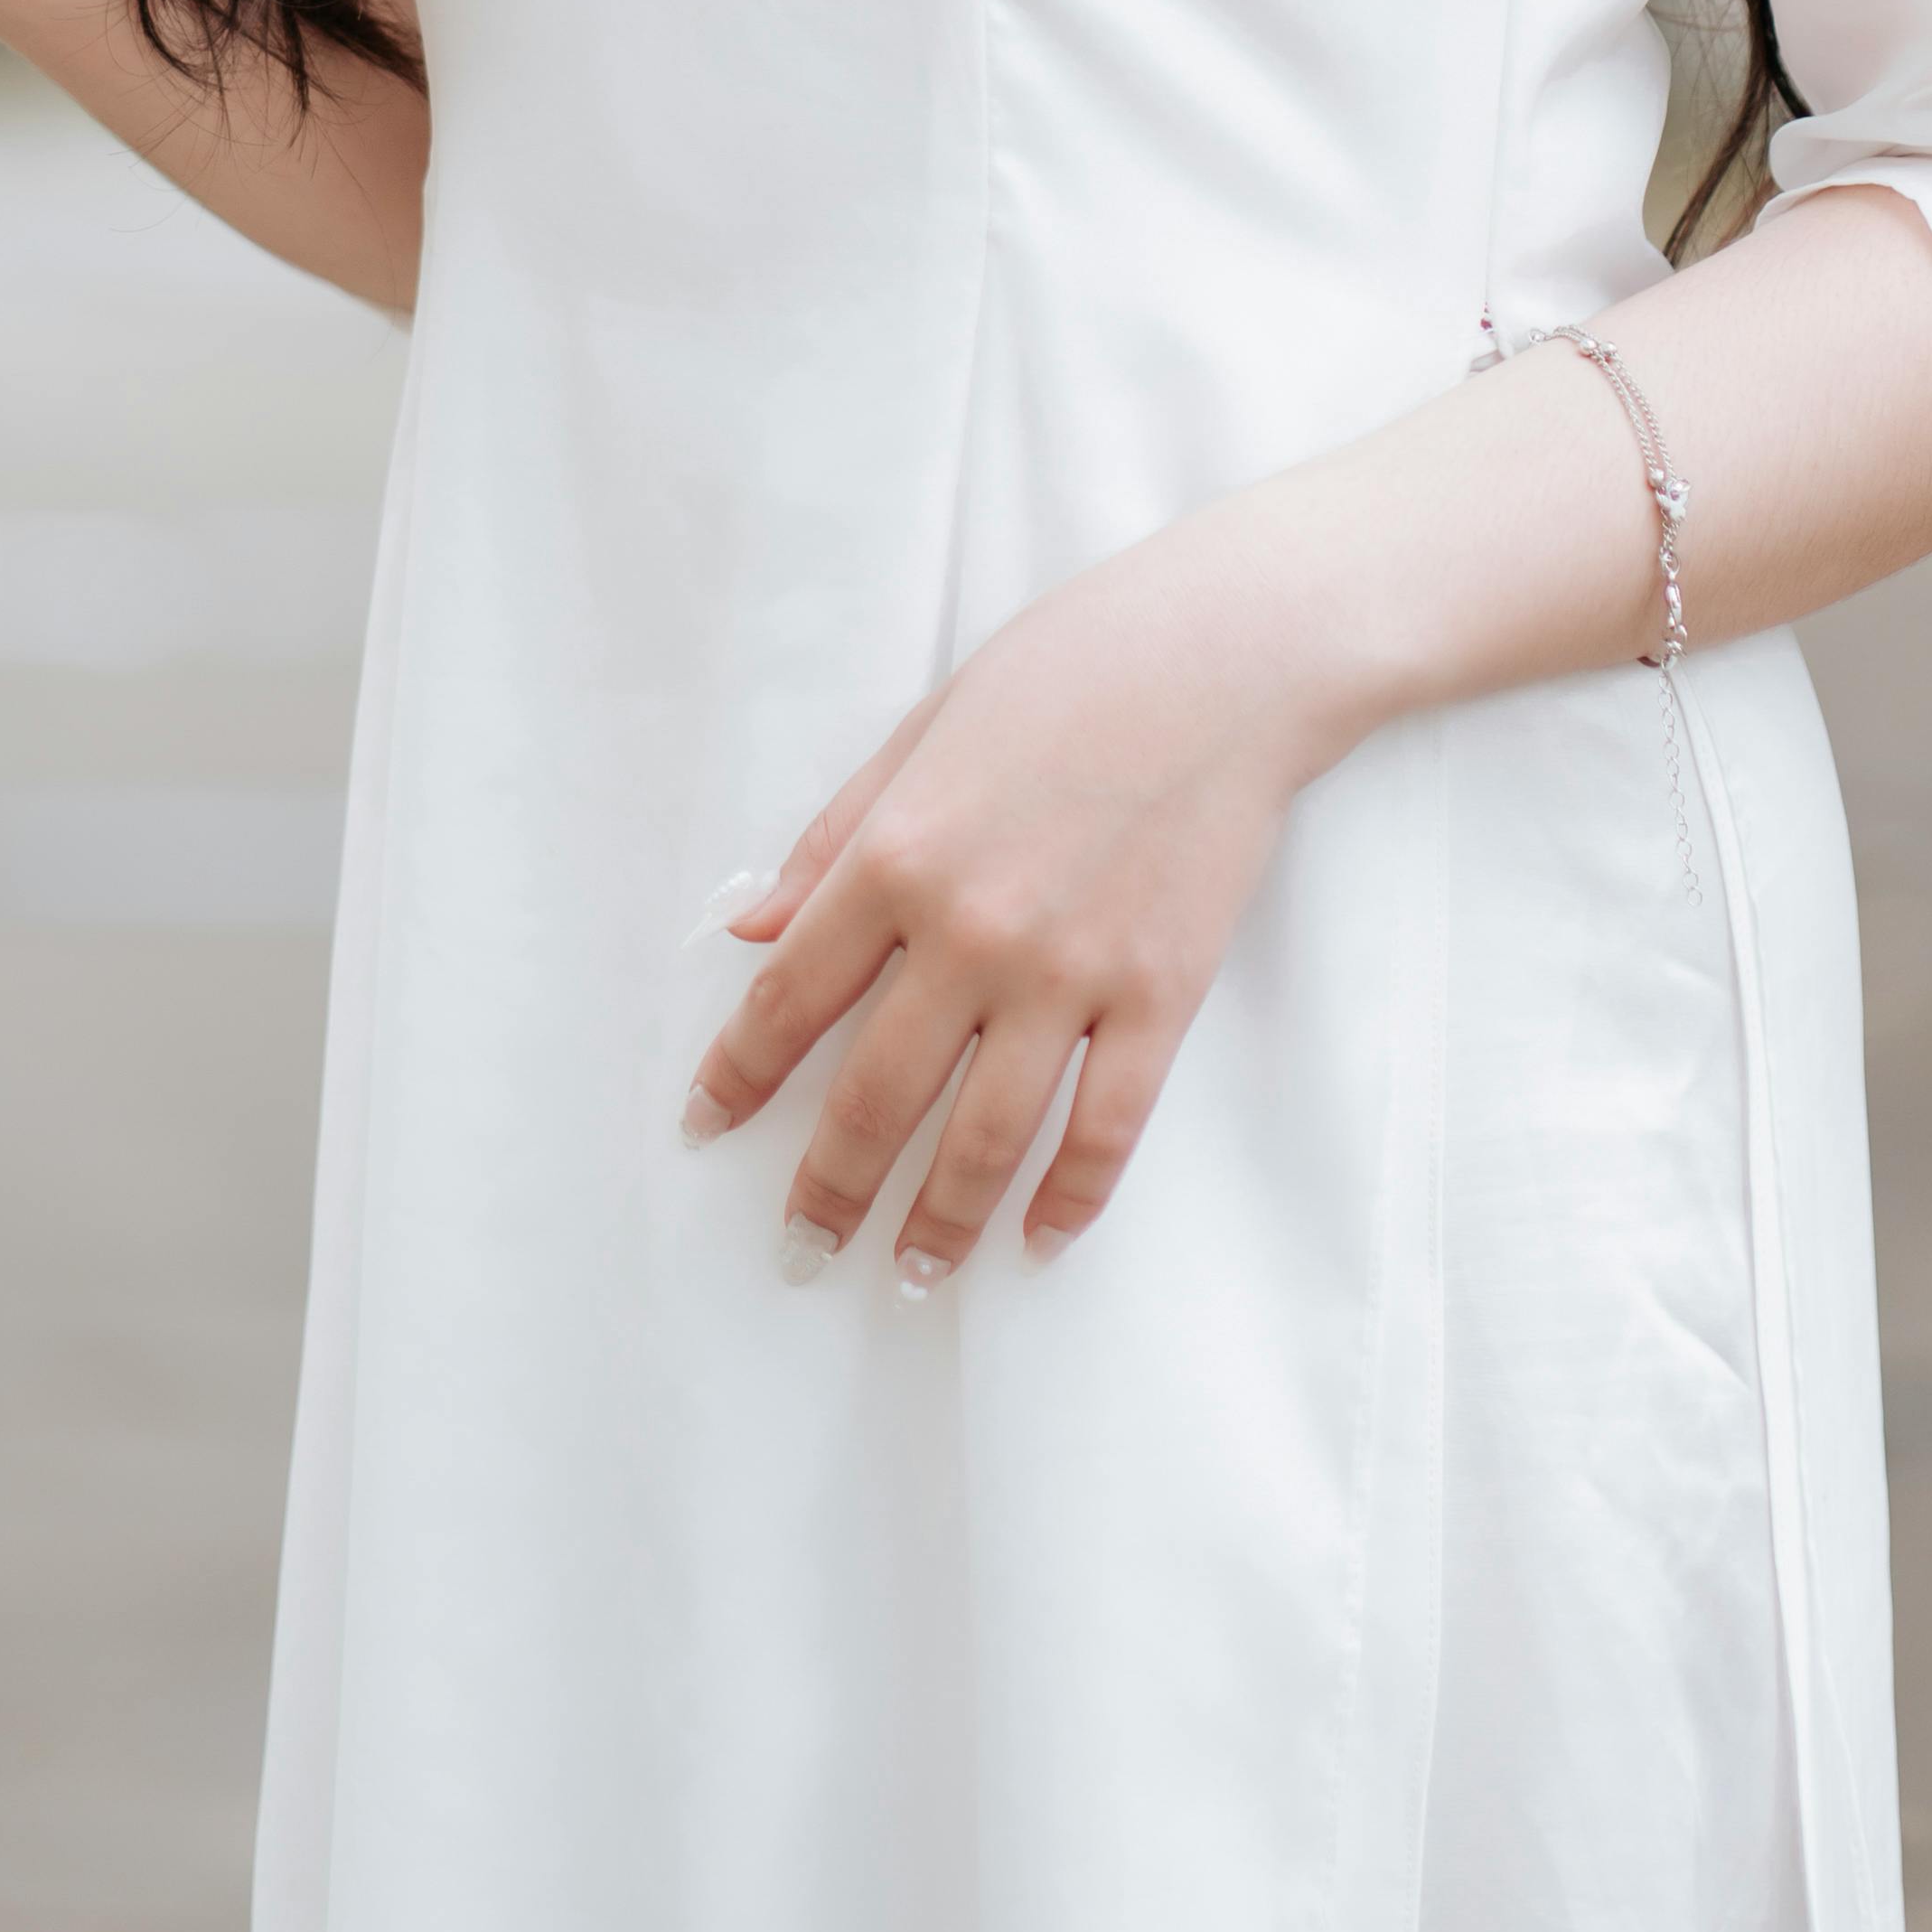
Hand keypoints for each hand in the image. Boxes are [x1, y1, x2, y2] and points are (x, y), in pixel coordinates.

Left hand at [680, 500, 1346, 1290]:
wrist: (1226, 653)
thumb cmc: (1069, 670)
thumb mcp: (924, 732)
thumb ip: (834, 839)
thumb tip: (752, 927)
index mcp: (898, 855)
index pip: (790, 998)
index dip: (739, 1075)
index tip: (705, 1127)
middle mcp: (972, 930)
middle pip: (875, 1095)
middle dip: (827, 1188)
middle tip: (798, 1250)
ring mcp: (1071, 972)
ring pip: (986, 1138)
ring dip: (939, 1222)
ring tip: (908, 1278)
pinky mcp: (1161, 993)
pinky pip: (1106, 1126)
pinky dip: (1070, 1197)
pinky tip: (1040, 1240)